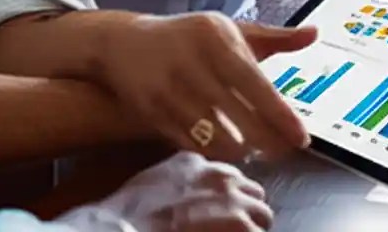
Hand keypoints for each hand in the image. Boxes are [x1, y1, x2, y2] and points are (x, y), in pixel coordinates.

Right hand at [56, 151, 272, 231]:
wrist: (124, 229)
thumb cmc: (130, 214)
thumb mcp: (155, 181)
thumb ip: (180, 179)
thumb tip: (190, 189)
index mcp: (198, 162)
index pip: (230, 176)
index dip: (227, 198)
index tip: (218, 212)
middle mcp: (221, 175)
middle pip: (253, 193)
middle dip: (245, 211)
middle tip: (229, 230)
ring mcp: (234, 200)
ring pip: (263, 215)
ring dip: (251, 229)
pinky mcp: (241, 225)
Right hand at [94, 12, 316, 161]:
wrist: (123, 43)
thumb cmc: (188, 37)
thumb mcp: (228, 30)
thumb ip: (274, 37)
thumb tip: (314, 33)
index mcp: (214, 37)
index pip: (255, 84)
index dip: (281, 116)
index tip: (302, 138)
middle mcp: (190, 61)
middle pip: (238, 117)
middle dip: (266, 141)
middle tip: (282, 150)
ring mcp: (167, 87)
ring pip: (214, 137)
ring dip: (240, 150)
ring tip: (251, 147)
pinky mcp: (151, 109)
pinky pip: (189, 143)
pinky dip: (211, 150)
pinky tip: (223, 146)